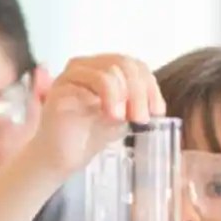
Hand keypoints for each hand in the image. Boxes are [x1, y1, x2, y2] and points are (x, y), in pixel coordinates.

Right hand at [32, 54, 164, 173]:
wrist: (63, 157)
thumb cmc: (89, 135)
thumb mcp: (122, 116)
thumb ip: (136, 103)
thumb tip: (155, 104)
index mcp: (104, 68)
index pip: (135, 64)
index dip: (150, 85)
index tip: (157, 111)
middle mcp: (88, 65)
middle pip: (125, 64)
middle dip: (140, 91)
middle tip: (143, 118)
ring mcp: (74, 73)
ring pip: (111, 70)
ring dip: (126, 95)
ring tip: (128, 119)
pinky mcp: (62, 85)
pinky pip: (93, 79)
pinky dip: (110, 96)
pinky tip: (113, 116)